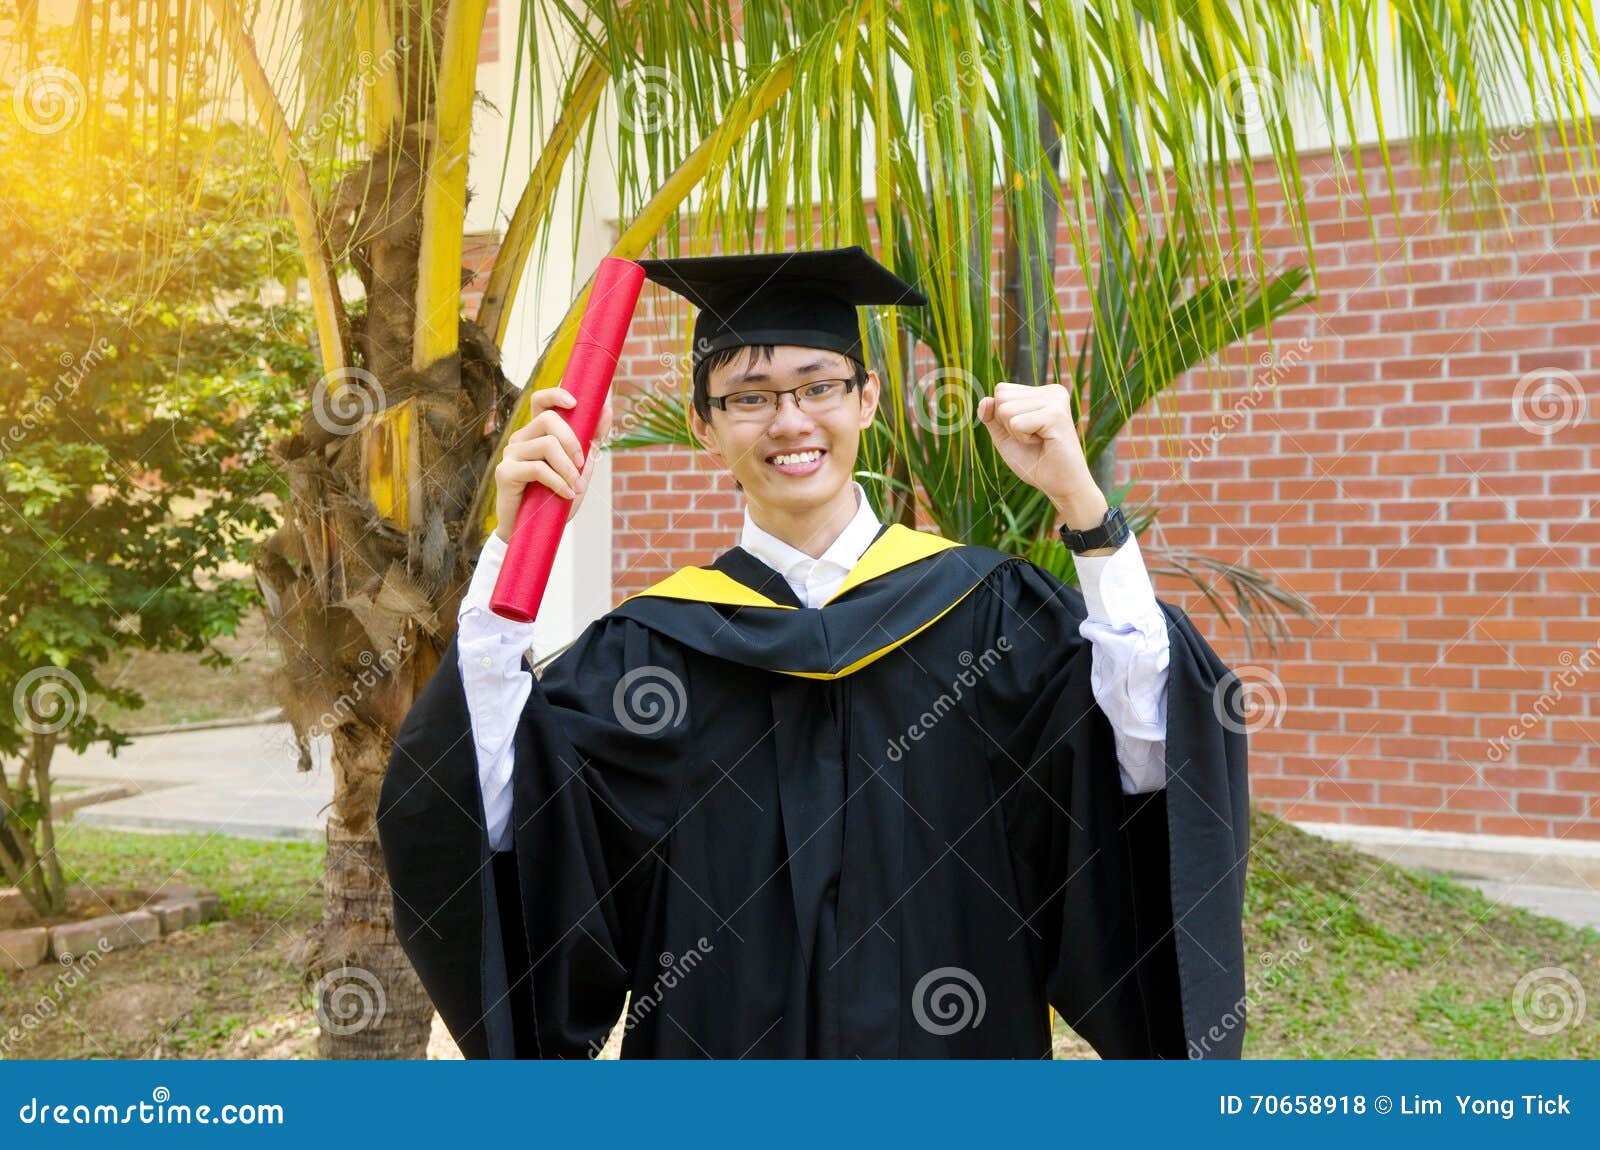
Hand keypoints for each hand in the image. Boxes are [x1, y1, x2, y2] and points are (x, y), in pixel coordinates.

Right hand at [493, 387, 613, 542]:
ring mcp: (511, 453)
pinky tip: (566, 494)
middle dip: (573, 442)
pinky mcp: (505, 471)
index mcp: (537, 433)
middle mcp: (522, 438)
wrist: (532, 531)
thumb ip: (591, 440)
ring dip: (569, 469)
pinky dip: (558, 482)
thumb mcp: (580, 468)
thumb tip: (607, 409)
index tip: (575, 403)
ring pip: (547, 445)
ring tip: (576, 488)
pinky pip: (538, 468)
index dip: (556, 394)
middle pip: (550, 420)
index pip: (541, 400)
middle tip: (583, 466)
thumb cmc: (554, 498)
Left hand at [976, 381, 1105, 529]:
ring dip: (1015, 432)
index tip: (1026, 431)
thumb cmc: (1035, 462)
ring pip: (1005, 409)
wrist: (1061, 485)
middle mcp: (1052, 391)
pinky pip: (1016, 423)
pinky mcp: (1056, 415)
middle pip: (1001, 396)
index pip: (1001, 391)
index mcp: (1043, 392)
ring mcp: (1056, 400)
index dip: (1002, 418)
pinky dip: (1023, 439)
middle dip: (1007, 424)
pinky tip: (1044, 442)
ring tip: (1038, 440)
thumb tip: (984, 399)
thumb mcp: (1005, 437)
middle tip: (1032, 438)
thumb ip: (991, 417)